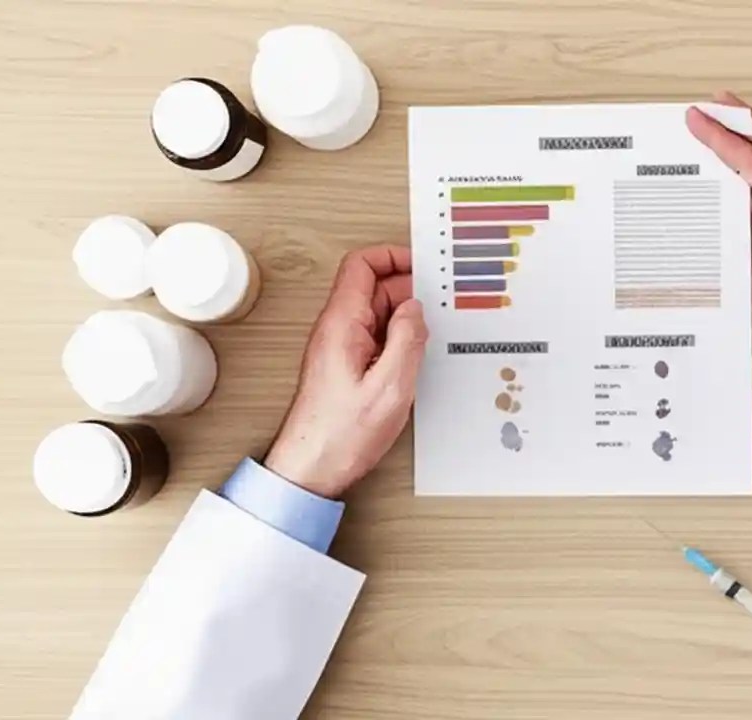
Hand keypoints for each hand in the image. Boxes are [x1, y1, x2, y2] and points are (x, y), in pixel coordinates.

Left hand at [265, 246, 427, 497]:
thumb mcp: (389, 387)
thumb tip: (416, 309)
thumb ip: (407, 340)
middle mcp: (337, 330)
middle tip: (441, 301)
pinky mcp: (347, 365)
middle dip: (409, 288)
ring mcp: (341, 347)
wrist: (310, 469)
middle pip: (374, 287)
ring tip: (433, 331)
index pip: (362, 266)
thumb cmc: (340, 435)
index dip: (393, 256)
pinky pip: (376, 337)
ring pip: (377, 313)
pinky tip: (417, 354)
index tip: (423, 264)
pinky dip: (399, 337)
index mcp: (342, 325)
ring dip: (406, 316)